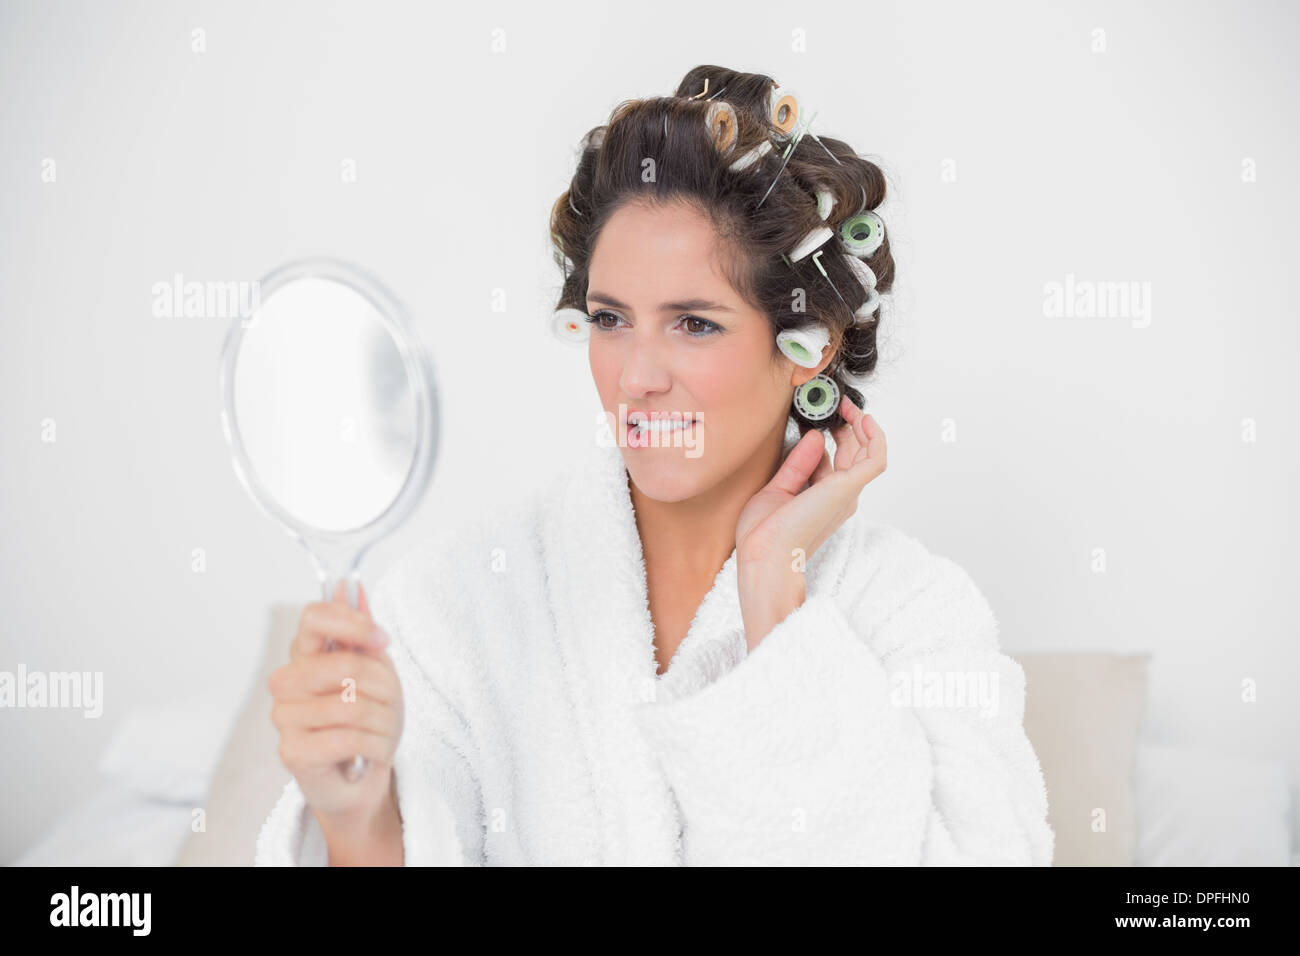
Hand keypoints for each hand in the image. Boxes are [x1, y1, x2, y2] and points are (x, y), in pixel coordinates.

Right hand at [268, 581, 404, 862]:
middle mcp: (286, 682)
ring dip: (385, 722)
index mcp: (304, 655)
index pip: (314, 616)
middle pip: (344, 664)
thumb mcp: (376, 670)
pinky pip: (347, 738)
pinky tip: (375, 753)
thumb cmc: (367, 721)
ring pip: (351, 705)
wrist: (361, 777)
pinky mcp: (292, 752)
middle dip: (384, 687)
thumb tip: (351, 585)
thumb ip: (361, 630)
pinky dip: (376, 747)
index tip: (382, 639)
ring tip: (384, 733)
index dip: (353, 622)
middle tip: (393, 704)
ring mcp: (284, 717)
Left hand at [735, 397, 886, 648]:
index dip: (836, 435)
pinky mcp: (847, 488)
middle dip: (849, 425)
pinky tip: (862, 419)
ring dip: (862, 426)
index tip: (824, 417)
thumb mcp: (777, 488)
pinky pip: (875, 459)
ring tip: (847, 406)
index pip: (840, 460)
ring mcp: (847, 493)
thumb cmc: (765, 534)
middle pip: (856, 452)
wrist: (764, 555)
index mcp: (826, 499)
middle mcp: (841, 496)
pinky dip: (874, 437)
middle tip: (837, 405)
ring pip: (868, 452)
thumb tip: (815, 437)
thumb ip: (797, 464)